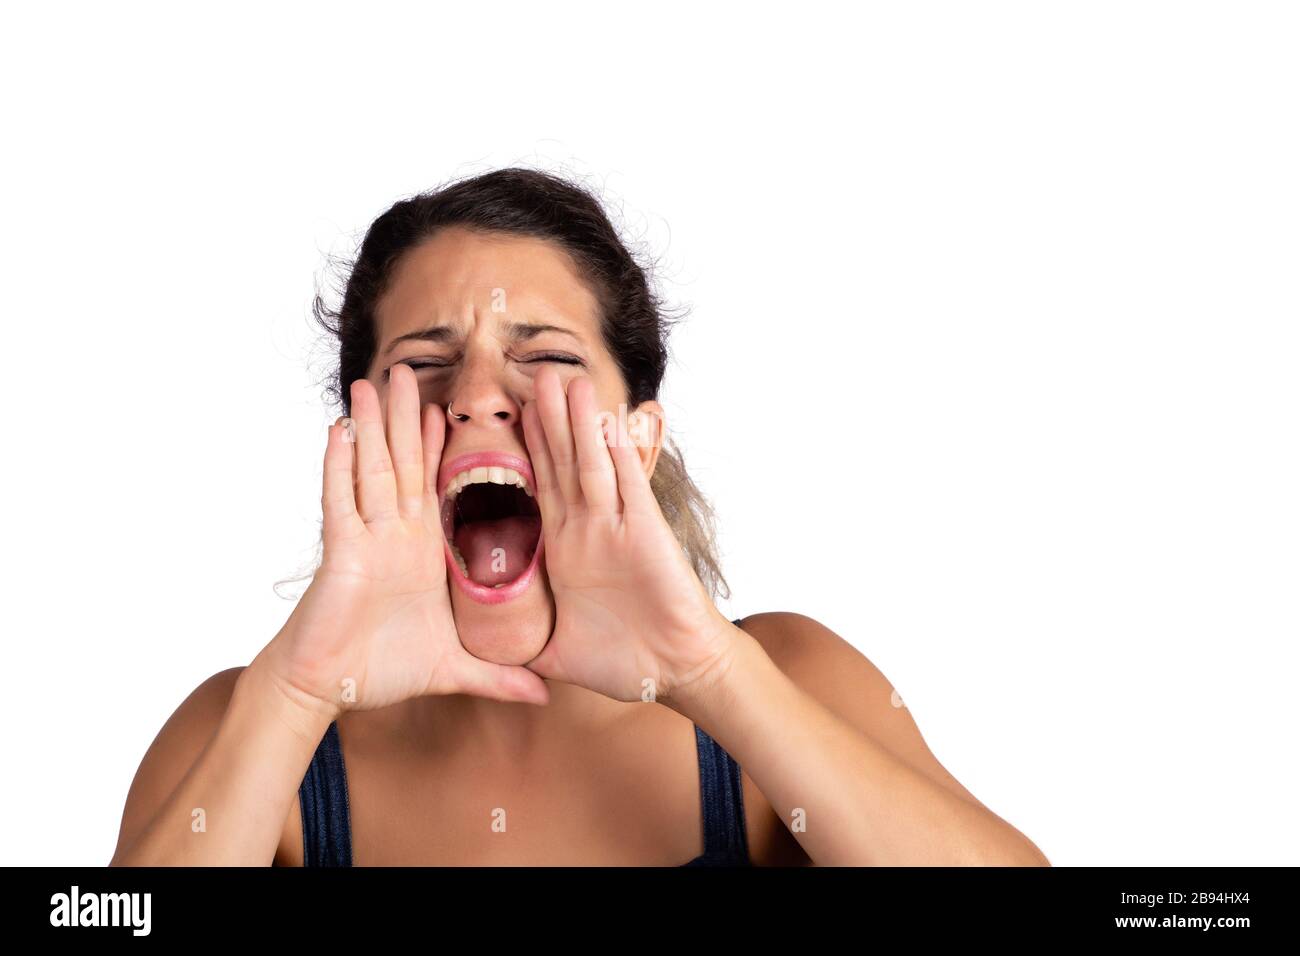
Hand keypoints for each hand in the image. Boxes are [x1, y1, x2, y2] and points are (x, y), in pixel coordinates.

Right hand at [262, 364, 550, 716]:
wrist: (330, 691)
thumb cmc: (384, 671)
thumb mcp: (456, 669)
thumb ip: (500, 676)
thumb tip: (545, 695)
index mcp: (422, 553)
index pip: (436, 488)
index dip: (442, 448)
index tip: (451, 408)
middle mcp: (394, 537)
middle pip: (404, 464)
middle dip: (407, 417)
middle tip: (408, 370)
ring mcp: (366, 540)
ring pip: (373, 470)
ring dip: (374, 425)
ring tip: (374, 381)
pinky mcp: (340, 553)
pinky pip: (339, 501)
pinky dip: (339, 466)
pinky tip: (340, 429)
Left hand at [520, 367, 737, 704]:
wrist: (676, 673)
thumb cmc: (623, 663)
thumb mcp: (555, 652)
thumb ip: (520, 645)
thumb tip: (482, 656)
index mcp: (564, 550)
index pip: (539, 489)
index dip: (524, 452)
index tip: (505, 416)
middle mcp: (588, 530)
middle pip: (563, 464)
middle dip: (547, 421)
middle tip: (533, 376)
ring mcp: (617, 528)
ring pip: (592, 465)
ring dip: (579, 423)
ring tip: (567, 381)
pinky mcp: (646, 533)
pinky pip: (630, 487)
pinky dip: (620, 453)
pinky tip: (609, 420)